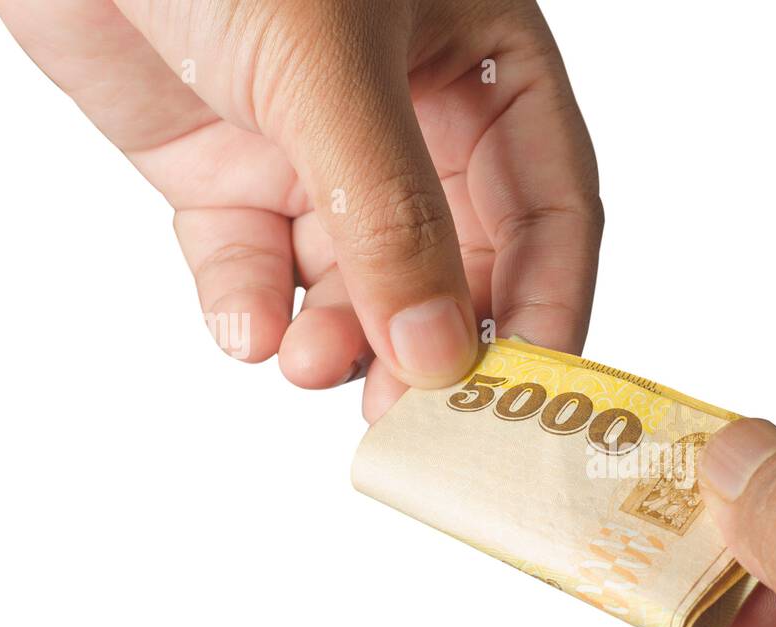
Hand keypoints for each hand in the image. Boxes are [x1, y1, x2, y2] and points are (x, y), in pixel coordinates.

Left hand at [0, 0, 601, 419]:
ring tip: (311, 364)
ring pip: (355, 279)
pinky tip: (249, 327)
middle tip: (413, 415)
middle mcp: (410, 113)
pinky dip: (253, 307)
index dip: (548, 301)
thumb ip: (392, 216)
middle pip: (455, 261)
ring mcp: (316, 145)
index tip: (529, 395)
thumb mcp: (328, 67)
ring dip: (339, 336)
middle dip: (430, 341)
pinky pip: (257, 264)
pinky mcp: (227, 168)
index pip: (547, 204)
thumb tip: (436, 353)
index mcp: (481, 61)